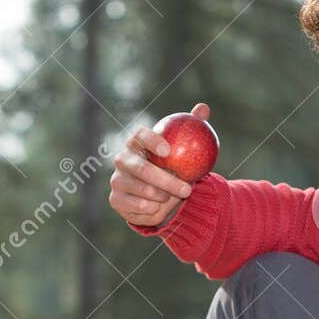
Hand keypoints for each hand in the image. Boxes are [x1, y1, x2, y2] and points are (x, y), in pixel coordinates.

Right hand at [109, 102, 209, 227]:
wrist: (156, 194)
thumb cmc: (172, 166)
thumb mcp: (183, 148)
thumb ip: (192, 127)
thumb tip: (203, 107)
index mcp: (136, 142)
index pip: (140, 136)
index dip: (152, 141)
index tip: (169, 151)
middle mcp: (122, 159)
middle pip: (141, 169)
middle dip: (165, 180)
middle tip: (187, 189)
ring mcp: (117, 180)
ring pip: (141, 191)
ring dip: (162, 197)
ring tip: (173, 197)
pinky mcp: (115, 199)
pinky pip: (138, 207)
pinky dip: (154, 210)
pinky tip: (159, 207)